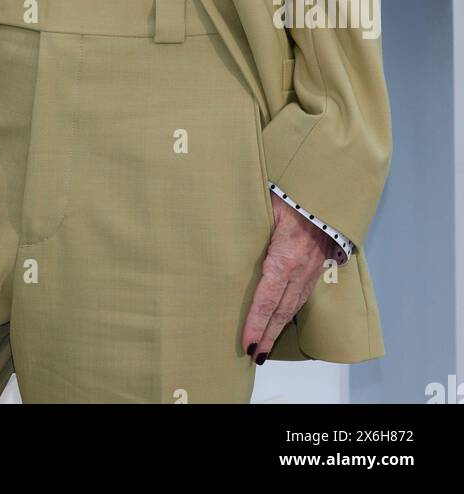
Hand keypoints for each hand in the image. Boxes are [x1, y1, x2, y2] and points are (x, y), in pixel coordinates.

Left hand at [242, 189, 340, 362]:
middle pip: (281, 312)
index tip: (246, 343)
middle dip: (267, 336)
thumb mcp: (266, 204)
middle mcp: (300, 270)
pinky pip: (302, 296)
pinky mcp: (317, 268)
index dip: (256, 324)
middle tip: (254, 356)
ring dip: (278, 329)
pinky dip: (291, 313)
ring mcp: (311, 271)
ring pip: (293, 307)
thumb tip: (220, 221)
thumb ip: (247, 219)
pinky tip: (282, 321)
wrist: (329, 192)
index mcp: (285, 258)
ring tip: (265, 347)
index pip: (267, 300)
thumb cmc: (294, 194)